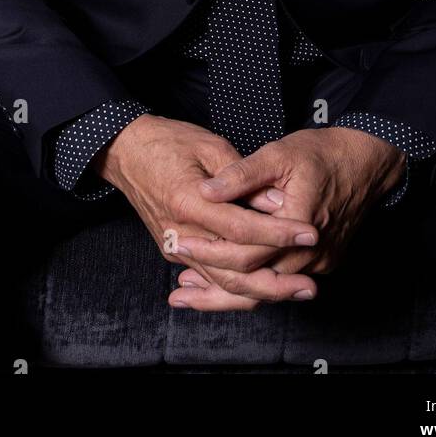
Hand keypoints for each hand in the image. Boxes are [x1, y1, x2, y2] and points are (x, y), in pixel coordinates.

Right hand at [96, 114, 321, 304]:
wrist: (125, 152)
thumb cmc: (167, 142)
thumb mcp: (209, 146)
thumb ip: (243, 177)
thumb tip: (278, 201)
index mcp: (188, 202)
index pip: (241, 229)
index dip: (277, 233)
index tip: (308, 233)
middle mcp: (181, 232)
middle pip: (233, 271)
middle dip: (275, 281)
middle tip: (310, 285)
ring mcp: (176, 246)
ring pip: (222, 283)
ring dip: (261, 293)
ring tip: (295, 292)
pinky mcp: (175, 250)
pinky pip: (209, 279)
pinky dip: (235, 291)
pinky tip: (263, 295)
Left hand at [168, 126, 405, 310]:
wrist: (365, 161)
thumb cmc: (321, 153)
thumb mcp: (277, 154)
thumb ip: (241, 175)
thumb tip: (205, 190)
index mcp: (298, 225)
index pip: (247, 254)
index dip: (210, 252)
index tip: (180, 245)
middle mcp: (312, 253)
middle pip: (256, 286)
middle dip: (214, 290)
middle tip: (178, 292)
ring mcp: (321, 263)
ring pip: (270, 292)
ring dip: (231, 294)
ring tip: (192, 294)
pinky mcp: (324, 263)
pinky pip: (284, 283)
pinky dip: (255, 285)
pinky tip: (228, 281)